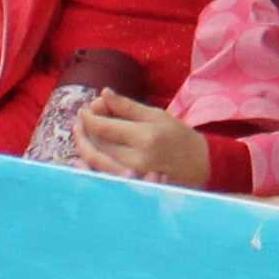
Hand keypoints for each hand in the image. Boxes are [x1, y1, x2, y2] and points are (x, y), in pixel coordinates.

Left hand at [74, 97, 213, 188]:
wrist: (199, 165)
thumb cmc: (179, 136)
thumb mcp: (156, 115)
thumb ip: (127, 106)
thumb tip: (103, 93)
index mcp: (145, 137)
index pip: (103, 128)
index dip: (89, 117)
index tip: (84, 109)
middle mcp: (136, 159)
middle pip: (97, 145)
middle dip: (84, 130)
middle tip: (80, 119)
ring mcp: (132, 176)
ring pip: (96, 161)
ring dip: (83, 146)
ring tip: (80, 132)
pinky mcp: (131, 186)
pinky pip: (102, 174)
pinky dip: (90, 163)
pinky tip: (86, 151)